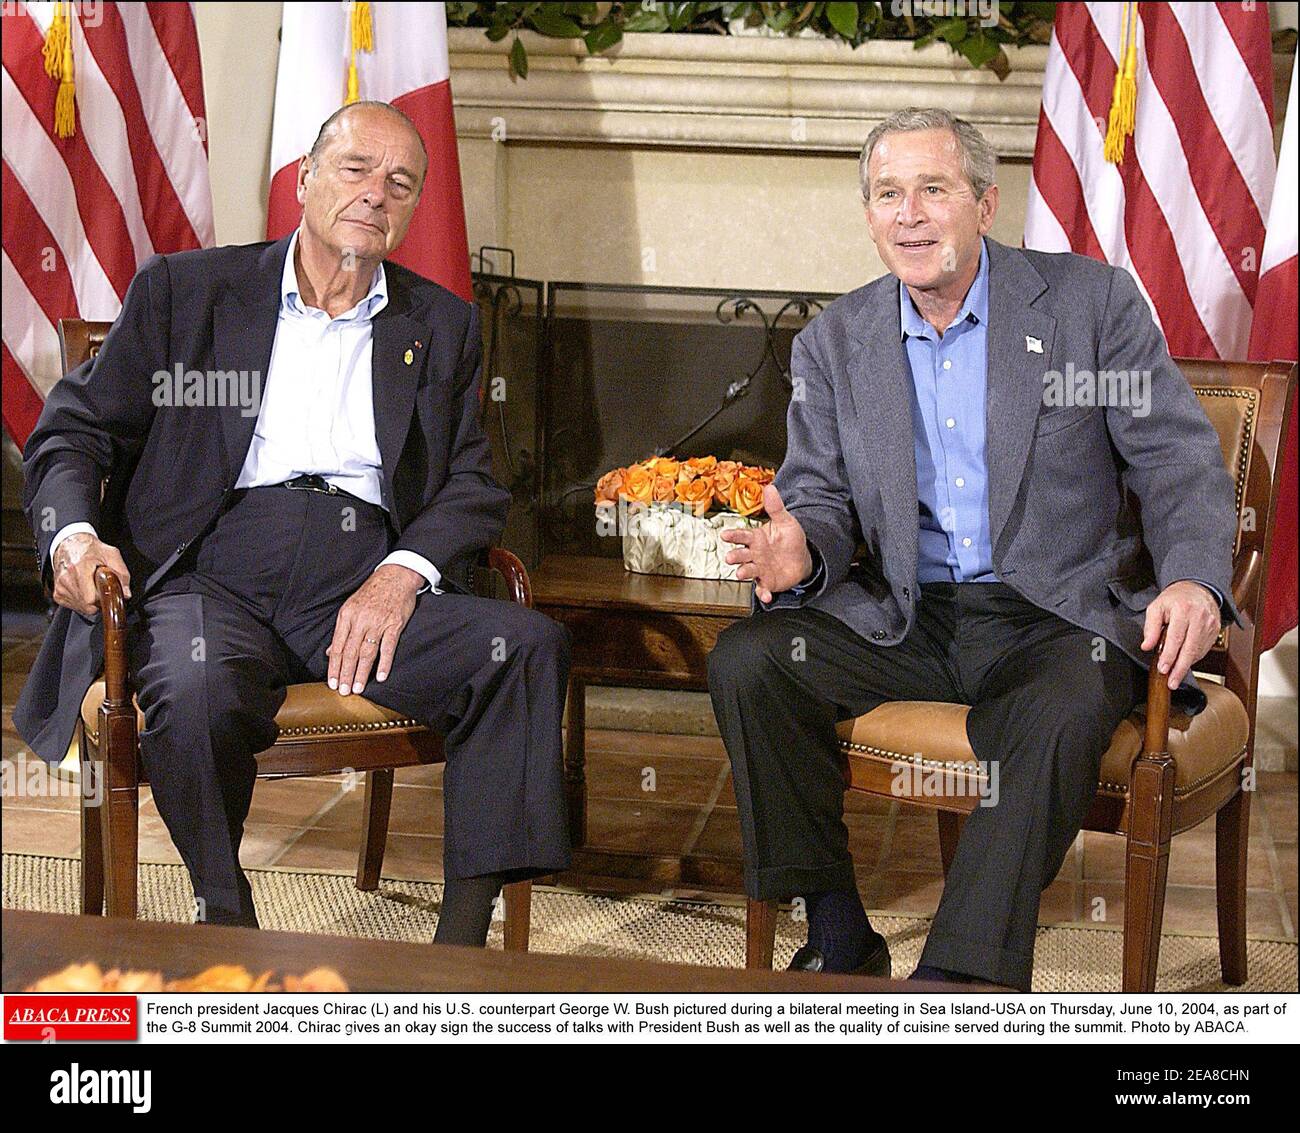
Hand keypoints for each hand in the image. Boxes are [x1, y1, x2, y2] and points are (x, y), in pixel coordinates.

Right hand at [52, 533, 131, 616]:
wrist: (70, 544)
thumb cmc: (91, 549)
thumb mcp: (112, 555)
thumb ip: (122, 574)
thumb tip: (126, 593)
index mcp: (79, 568)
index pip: (89, 599)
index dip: (102, 600)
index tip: (106, 594)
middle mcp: (66, 579)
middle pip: (86, 605)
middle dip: (98, 601)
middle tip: (101, 588)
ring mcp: (60, 587)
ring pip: (80, 607)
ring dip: (90, 602)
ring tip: (92, 586)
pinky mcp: (57, 593)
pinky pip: (73, 606)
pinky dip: (82, 601)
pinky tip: (84, 589)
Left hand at [327, 564, 420, 695]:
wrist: (396, 576)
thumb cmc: (372, 592)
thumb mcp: (351, 608)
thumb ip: (342, 631)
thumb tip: (330, 652)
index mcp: (346, 616)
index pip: (337, 647)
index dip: (334, 667)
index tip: (332, 683)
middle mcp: (360, 620)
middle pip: (350, 652)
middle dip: (345, 674)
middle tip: (343, 691)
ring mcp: (378, 623)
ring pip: (366, 652)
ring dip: (361, 672)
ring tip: (357, 688)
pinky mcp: (395, 624)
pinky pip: (388, 647)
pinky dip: (384, 663)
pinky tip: (380, 676)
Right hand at [720, 483, 813, 603]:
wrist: (802, 560)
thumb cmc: (790, 540)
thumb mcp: (785, 522)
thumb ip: (776, 507)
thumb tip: (769, 488)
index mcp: (756, 539)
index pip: (742, 536)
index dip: (733, 536)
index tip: (725, 535)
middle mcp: (754, 555)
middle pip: (741, 555)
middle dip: (735, 557)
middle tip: (730, 558)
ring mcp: (760, 569)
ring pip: (748, 571)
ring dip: (744, 573)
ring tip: (742, 574)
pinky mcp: (767, 582)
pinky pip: (763, 589)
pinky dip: (763, 593)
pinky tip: (766, 595)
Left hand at [1140, 581, 1221, 690]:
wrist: (1198, 589)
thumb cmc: (1175, 599)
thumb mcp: (1157, 607)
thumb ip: (1150, 627)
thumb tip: (1146, 646)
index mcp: (1183, 610)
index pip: (1176, 638)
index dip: (1169, 656)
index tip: (1163, 669)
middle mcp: (1199, 618)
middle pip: (1190, 649)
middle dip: (1180, 668)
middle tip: (1171, 682)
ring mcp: (1210, 625)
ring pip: (1198, 651)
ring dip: (1186, 666)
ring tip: (1175, 676)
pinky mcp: (1216, 631)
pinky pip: (1204, 649)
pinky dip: (1193, 658)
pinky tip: (1184, 663)